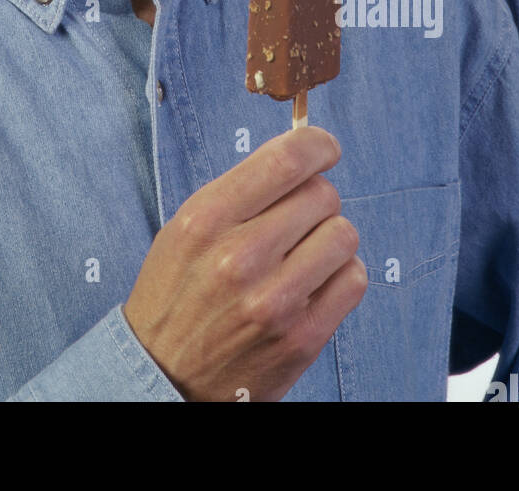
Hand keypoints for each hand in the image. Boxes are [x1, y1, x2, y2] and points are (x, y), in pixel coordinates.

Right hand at [122, 126, 366, 400]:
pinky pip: (354, 280)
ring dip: (330, 237)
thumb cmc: (178, 292)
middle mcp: (240, 257)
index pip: (286, 159)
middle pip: (322, 194)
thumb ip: (240, 191)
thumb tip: (300, 157)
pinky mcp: (302, 338)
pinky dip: (341, 275)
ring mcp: (275, 301)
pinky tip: (314, 282)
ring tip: (304, 252)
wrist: (164, 374)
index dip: (317, 144)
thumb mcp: (186, 227)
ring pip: (343, 234)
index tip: (324, 147)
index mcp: (207, 219)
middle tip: (296, 218)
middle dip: (316, 198)